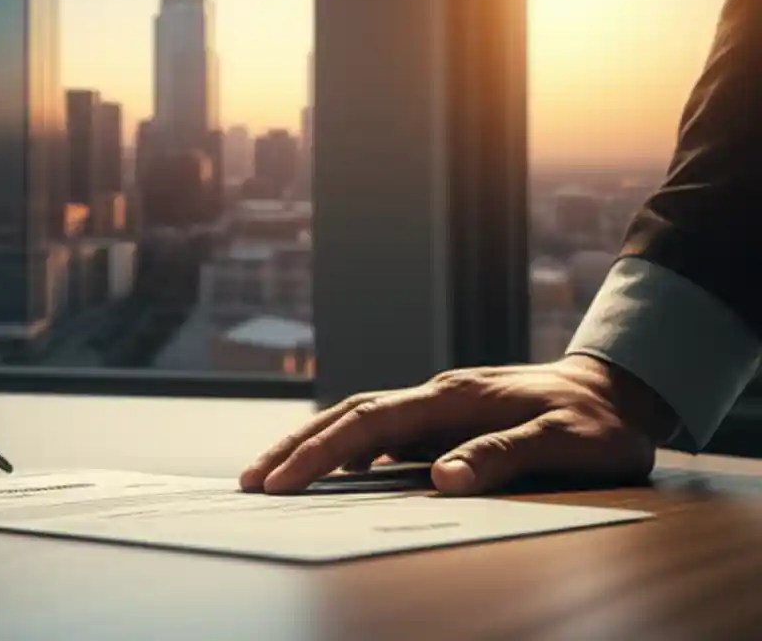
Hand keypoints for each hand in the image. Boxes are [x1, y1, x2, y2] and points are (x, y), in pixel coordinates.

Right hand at [240, 355, 679, 494]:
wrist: (618, 390)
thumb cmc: (596, 423)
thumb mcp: (564, 443)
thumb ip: (504, 455)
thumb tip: (442, 478)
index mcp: (452, 398)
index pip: (366, 422)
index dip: (318, 452)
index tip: (281, 480)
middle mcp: (435, 396)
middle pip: (346, 414)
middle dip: (295, 447)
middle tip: (252, 480)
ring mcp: (436, 406)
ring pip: (358, 419)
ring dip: (313, 444)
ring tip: (274, 473)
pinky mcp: (443, 420)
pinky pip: (381, 430)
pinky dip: (346, 447)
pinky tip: (335, 470)